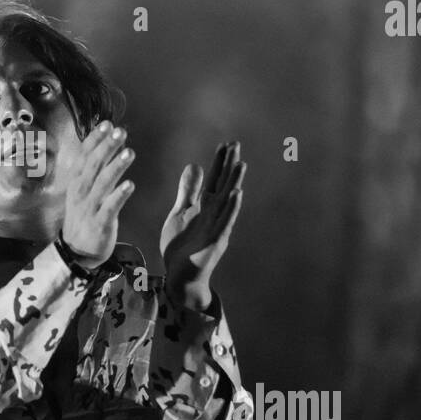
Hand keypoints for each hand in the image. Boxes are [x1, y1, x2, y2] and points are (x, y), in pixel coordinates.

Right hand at [61, 121, 136, 269]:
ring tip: (129, 152)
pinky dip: (118, 196)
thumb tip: (110, 142)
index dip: (95, 140)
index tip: (107, 124)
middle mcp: (80, 192)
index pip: (85, 156)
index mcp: (76, 181)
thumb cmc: (84, 215)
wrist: (76, 251)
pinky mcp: (99, 223)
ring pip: (102, 184)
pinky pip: (109, 208)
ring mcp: (89, 207)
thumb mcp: (85, 189)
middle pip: (93, 166)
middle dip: (106, 148)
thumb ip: (97, 167)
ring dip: (115, 168)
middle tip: (120, 132)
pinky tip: (129, 185)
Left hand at [159, 141, 244, 309]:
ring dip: (234, 183)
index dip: (220, 162)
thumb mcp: (181, 213)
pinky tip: (237, 194)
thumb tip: (195, 165)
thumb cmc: (182, 245)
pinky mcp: (215, 242)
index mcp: (205, 207)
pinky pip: (225, 223)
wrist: (179, 275)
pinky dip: (231, 209)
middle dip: (230, 166)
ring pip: (227, 202)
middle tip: (237, 144)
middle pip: (223, 186)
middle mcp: (214, 215)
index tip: (226, 144)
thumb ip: (188, 191)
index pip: (215, 180)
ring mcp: (217, 228)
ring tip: (241, 165)